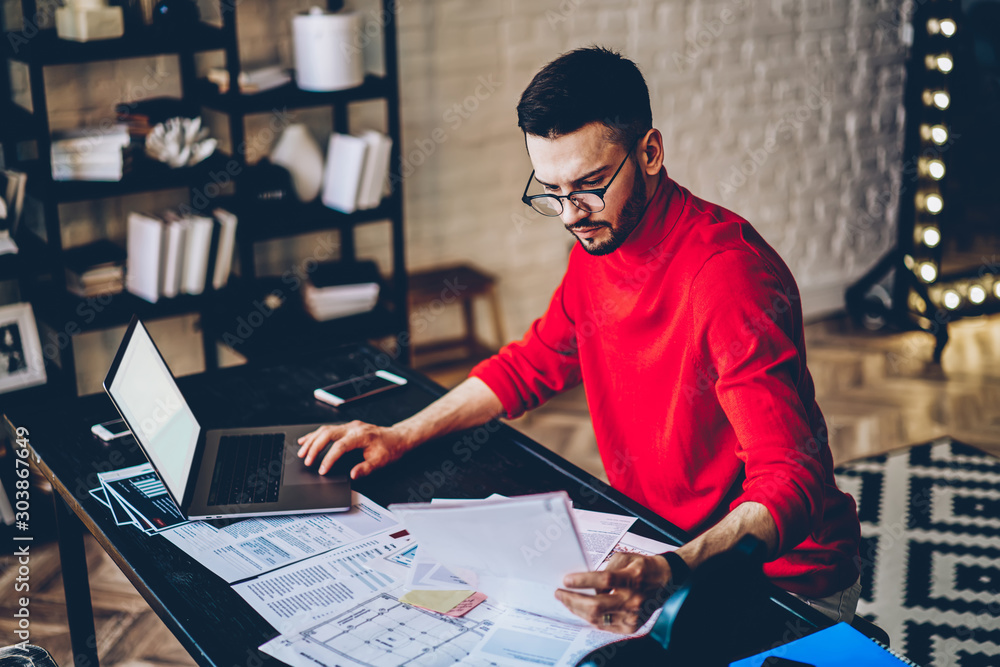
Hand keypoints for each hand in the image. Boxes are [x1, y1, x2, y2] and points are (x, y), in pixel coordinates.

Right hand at [297, 420, 410, 478]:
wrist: (398, 437)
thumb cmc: (390, 449)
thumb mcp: (381, 462)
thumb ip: (366, 468)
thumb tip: (353, 475)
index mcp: (361, 436)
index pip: (340, 447)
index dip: (329, 459)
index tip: (322, 470)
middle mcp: (354, 428)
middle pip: (328, 434)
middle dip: (314, 447)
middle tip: (306, 461)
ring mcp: (350, 426)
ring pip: (325, 429)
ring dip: (312, 440)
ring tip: (301, 452)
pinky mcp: (348, 427)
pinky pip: (328, 429)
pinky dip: (316, 435)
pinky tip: (306, 440)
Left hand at [555, 552, 671, 633]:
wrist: (665, 580)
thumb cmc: (642, 566)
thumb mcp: (624, 558)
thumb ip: (604, 569)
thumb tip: (584, 582)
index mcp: (633, 577)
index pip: (604, 580)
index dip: (583, 581)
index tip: (566, 580)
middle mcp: (634, 599)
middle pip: (597, 605)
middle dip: (573, 600)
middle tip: (559, 593)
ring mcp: (633, 615)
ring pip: (598, 618)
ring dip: (577, 610)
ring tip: (566, 601)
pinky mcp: (632, 626)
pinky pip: (604, 625)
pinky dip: (589, 618)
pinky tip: (580, 609)